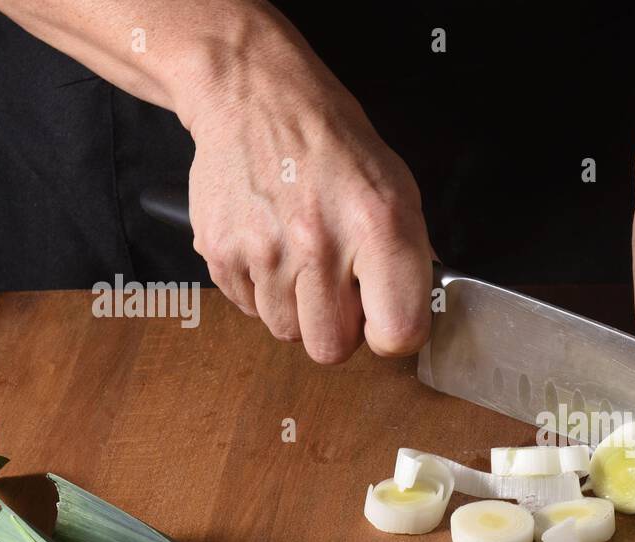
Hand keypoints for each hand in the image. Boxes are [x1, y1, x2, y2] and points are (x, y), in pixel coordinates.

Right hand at [184, 37, 431, 363]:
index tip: (386, 320)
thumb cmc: (334, 147)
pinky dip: (261, 289)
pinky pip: (248, 308)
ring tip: (301, 257)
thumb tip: (414, 316)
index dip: (393, 335)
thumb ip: (410, 259)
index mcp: (377, 227)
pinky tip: (271, 247)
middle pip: (330, 349)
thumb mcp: (398, 190)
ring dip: (296, 307)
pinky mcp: (220, 253)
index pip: (397, 332)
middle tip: (337, 290)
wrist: (257, 99)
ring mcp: (263, 250)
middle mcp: (319, 243)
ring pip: (286, 332)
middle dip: (336, 328)